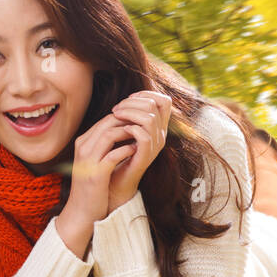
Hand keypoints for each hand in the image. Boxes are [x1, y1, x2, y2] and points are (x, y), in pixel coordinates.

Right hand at [53, 112, 137, 258]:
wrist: (82, 212)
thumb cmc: (92, 187)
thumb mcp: (94, 161)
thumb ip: (103, 146)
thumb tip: (124, 132)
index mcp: (82, 143)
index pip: (105, 120)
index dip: (125, 119)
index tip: (141, 124)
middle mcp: (82, 148)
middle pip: (107, 122)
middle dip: (129, 122)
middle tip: (145, 127)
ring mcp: (87, 160)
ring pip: (110, 134)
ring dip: (129, 134)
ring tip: (142, 138)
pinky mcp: (96, 173)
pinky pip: (114, 154)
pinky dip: (127, 150)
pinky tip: (136, 152)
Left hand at [107, 90, 172, 212]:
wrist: (113, 182)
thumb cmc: (116, 155)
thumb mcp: (124, 131)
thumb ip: (129, 117)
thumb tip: (127, 99)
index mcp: (158, 126)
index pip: (163, 100)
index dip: (146, 94)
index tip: (128, 98)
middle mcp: (160, 135)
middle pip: (156, 105)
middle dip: (133, 102)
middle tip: (116, 109)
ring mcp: (155, 146)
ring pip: (150, 118)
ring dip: (129, 113)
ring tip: (114, 115)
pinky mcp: (145, 156)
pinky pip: (144, 136)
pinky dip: (130, 129)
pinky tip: (118, 130)